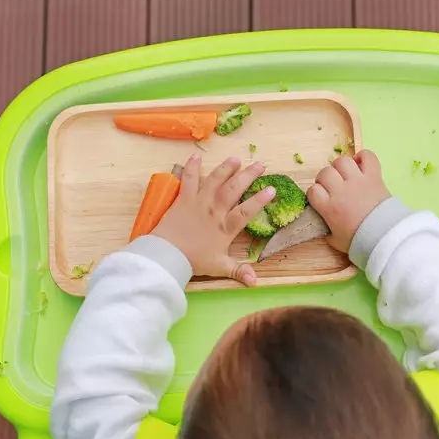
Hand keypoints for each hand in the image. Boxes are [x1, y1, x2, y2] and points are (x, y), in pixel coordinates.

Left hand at [152, 155, 275, 285]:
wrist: (167, 255)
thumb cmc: (193, 260)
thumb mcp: (219, 267)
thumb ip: (238, 271)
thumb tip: (255, 282)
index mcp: (226, 227)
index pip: (247, 210)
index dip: (260, 200)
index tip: (272, 189)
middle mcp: (215, 210)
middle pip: (234, 189)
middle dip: (249, 176)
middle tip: (260, 164)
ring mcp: (199, 202)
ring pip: (215, 180)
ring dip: (226, 168)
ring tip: (236, 159)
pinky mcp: (183, 198)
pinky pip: (188, 179)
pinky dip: (192, 166)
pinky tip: (196, 156)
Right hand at [307, 150, 390, 252]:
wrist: (385, 237)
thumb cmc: (359, 241)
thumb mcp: (336, 241)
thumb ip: (327, 232)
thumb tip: (324, 227)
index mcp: (329, 207)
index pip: (313, 190)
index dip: (316, 193)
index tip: (322, 198)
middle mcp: (341, 190)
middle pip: (325, 173)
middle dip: (326, 178)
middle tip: (333, 186)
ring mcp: (358, 181)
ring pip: (342, 161)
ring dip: (341, 167)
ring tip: (346, 175)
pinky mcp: (374, 176)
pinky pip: (368, 156)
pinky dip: (363, 157)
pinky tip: (360, 164)